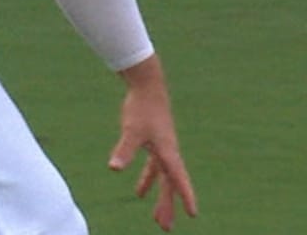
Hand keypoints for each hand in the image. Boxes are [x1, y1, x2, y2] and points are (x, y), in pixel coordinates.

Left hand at [110, 55, 197, 230]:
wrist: (147, 86)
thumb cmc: (141, 108)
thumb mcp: (131, 131)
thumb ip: (124, 150)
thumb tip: (114, 168)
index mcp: (168, 152)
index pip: (178, 179)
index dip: (185, 197)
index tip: (192, 214)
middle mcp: (168, 153)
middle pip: (170, 184)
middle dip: (168, 206)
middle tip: (166, 227)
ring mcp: (162, 148)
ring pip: (163, 179)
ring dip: (160, 197)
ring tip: (157, 218)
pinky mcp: (153, 142)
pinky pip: (153, 167)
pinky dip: (148, 180)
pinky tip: (140, 192)